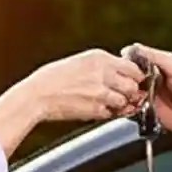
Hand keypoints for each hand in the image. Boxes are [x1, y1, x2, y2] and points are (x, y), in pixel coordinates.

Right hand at [27, 49, 145, 122]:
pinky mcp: (96, 109)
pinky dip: (107, 113)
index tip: (132, 80)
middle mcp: (103, 73)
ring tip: (107, 103)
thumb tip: (118, 71)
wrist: (37, 96)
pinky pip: (112, 114)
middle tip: (123, 94)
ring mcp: (101, 92)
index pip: (132, 67)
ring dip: (120, 104)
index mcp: (99, 58)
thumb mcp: (79, 61)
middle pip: (133, 85)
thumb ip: (101, 65)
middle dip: (130, 91)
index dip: (134, 76)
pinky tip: (96, 109)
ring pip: (125, 101)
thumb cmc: (52, 78)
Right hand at [120, 43, 171, 136]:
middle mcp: (150, 80)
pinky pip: (131, 109)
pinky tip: (129, 107)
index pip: (133, 60)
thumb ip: (155, 56)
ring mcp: (148, 97)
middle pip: (127, 77)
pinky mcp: (147, 112)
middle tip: (125, 85)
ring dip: (124, 95)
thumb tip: (132, 48)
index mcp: (157, 66)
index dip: (126, 63)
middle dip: (122, 81)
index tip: (121, 67)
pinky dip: (127, 108)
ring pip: (126, 93)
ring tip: (128, 96)